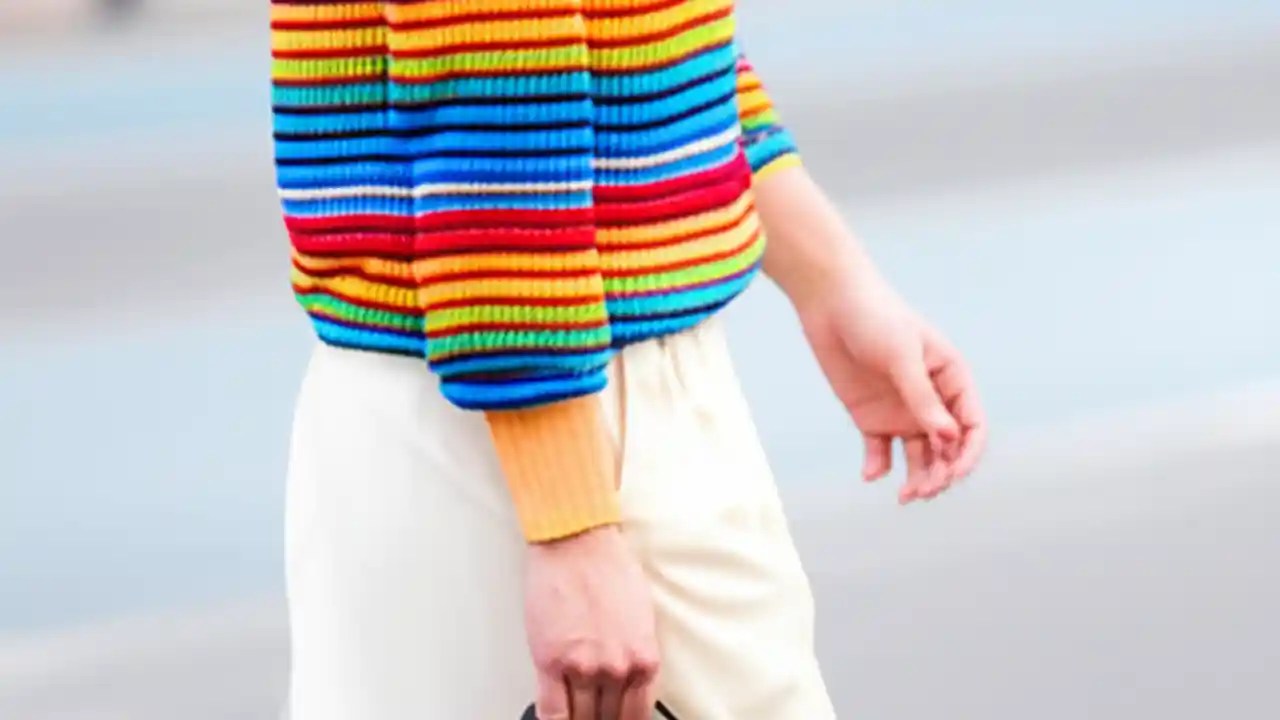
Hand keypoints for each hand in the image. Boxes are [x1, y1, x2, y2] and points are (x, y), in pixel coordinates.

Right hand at [524, 526, 659, 719]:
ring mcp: (583, 668)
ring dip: (578, 719)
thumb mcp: (641, 618)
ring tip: (575, 711)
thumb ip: (635, 656)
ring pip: (581, 718)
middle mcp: (616, 668)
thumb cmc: (608, 567)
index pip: (637, 715)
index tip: (617, 719)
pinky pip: (552, 712)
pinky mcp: (551, 661)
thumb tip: (626, 683)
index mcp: (643, 660)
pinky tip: (556, 719)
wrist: (577, 542)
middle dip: (601, 719)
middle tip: (596, 712)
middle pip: (608, 719)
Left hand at [795, 276, 986, 502]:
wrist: (830, 304)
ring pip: (919, 457)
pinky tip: (872, 473)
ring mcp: (902, 411)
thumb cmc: (874, 317)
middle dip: (941, 474)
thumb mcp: (901, 355)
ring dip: (917, 478)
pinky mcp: (872, 418)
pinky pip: (881, 452)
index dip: (968, 454)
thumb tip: (948, 437)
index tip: (953, 475)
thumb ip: (922, 397)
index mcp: (951, 379)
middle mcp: (932, 400)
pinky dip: (879, 467)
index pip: (972, 425)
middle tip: (923, 491)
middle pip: (947, 449)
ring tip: (905, 496)